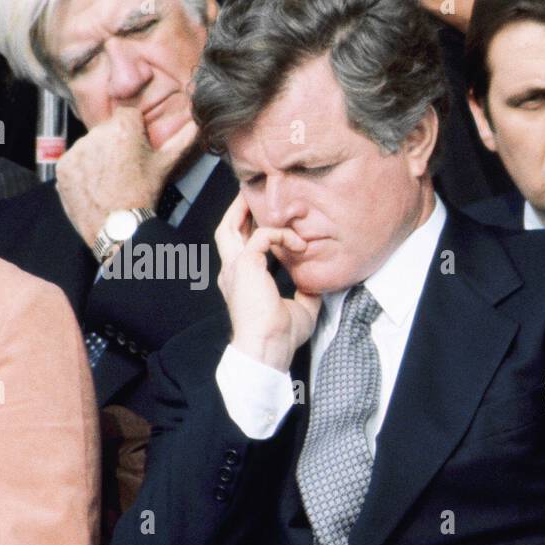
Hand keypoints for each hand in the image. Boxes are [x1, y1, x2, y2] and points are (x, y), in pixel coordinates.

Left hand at [55, 107, 197, 246]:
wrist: (120, 228)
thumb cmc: (144, 196)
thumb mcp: (166, 166)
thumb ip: (182, 140)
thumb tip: (198, 123)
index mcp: (122, 129)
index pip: (127, 114)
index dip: (134, 131)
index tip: (138, 148)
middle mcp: (95, 135)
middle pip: (106, 130)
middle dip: (115, 144)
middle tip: (126, 169)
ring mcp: (75, 151)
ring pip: (89, 146)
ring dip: (97, 157)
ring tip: (110, 180)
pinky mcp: (62, 167)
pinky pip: (74, 163)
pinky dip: (82, 172)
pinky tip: (96, 187)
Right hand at [215, 193, 319, 370]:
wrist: (268, 348)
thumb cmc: (281, 336)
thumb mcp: (300, 309)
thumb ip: (305, 292)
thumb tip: (318, 283)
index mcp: (241, 282)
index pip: (240, 249)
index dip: (252, 232)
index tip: (274, 225)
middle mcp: (232, 272)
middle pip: (226, 231)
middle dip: (238, 211)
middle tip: (252, 197)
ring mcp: (234, 268)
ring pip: (230, 226)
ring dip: (244, 210)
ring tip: (259, 196)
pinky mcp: (245, 264)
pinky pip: (264, 236)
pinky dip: (282, 234)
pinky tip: (299, 245)